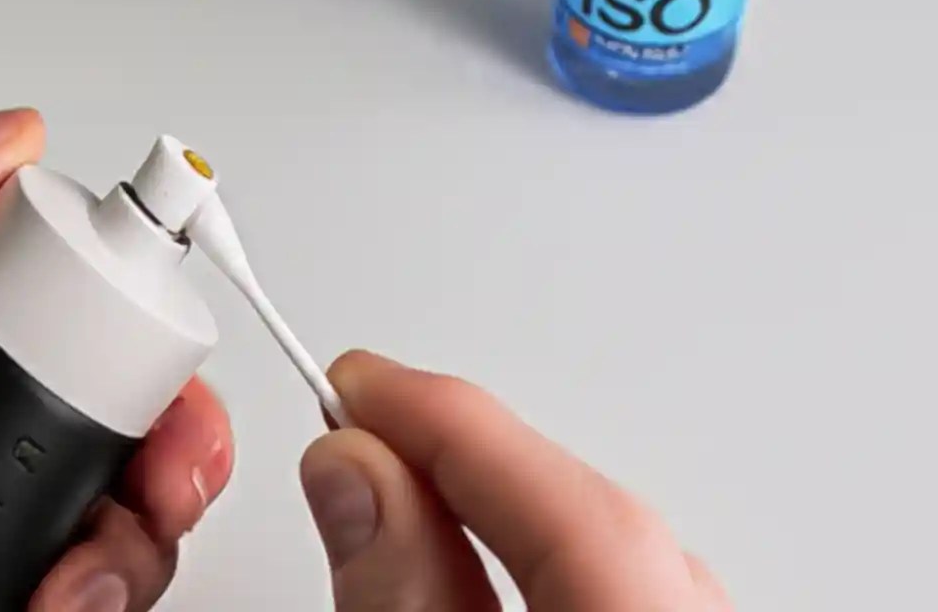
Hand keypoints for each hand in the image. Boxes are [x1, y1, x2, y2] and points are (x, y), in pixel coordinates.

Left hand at [0, 109, 233, 611]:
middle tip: (168, 476)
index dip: (128, 330)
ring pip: (94, 525)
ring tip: (85, 578)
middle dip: (161, 445)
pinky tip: (64, 607)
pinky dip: (94, 599)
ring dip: (134, 541)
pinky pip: (61, 599)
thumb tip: (0, 140)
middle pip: (94, 426)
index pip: (46, 313)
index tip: (166, 372)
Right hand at [301, 351, 730, 611]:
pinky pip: (622, 581)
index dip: (444, 424)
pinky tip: (472, 557)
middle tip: (357, 427)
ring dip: (496, 506)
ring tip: (399, 491)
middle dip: (463, 459)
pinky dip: (537, 557)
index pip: (564, 502)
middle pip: (594, 514)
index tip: (351, 383)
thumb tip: (353, 470)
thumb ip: (403, 593)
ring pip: (609, 545)